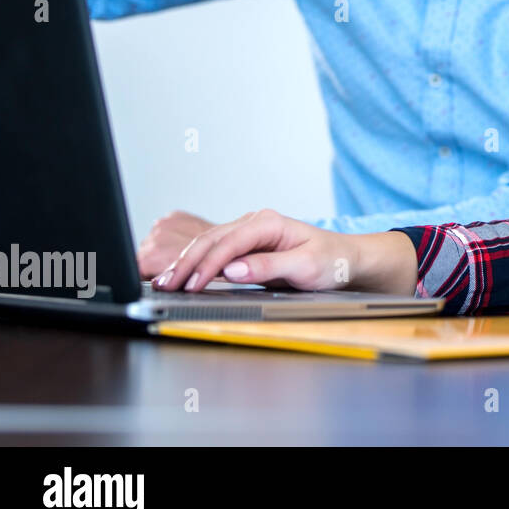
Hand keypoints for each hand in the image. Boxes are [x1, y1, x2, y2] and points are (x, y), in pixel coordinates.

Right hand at [151, 207, 419, 294]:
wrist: (344, 259)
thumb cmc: (330, 260)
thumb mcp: (305, 266)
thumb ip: (269, 267)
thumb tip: (233, 270)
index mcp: (269, 223)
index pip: (229, 243)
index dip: (208, 264)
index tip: (193, 285)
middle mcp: (255, 223)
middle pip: (211, 241)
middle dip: (187, 263)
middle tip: (167, 286)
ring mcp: (248, 233)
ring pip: (208, 245)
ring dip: (186, 263)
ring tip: (165, 282)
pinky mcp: (245, 247)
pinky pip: (214, 252)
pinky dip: (195, 264)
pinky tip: (181, 276)